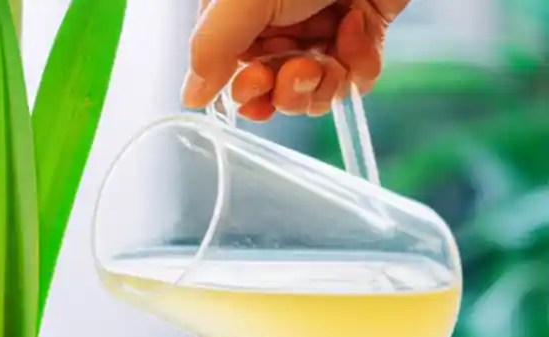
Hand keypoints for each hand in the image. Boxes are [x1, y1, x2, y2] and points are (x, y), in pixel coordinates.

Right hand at [182, 0, 410, 120]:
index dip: (248, 90)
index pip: (235, 76)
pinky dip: (360, 61)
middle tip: (303, 68)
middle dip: (290, 91)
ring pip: (316, 92)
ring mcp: (321, 32)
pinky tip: (358, 24)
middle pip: (276, 92)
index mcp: (240, 19)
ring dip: (325, 83)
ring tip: (332, 54)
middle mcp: (278, 30)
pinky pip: (356, 76)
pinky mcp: (363, 34)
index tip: (259, 81)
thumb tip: (191, 98)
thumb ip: (212, 48)